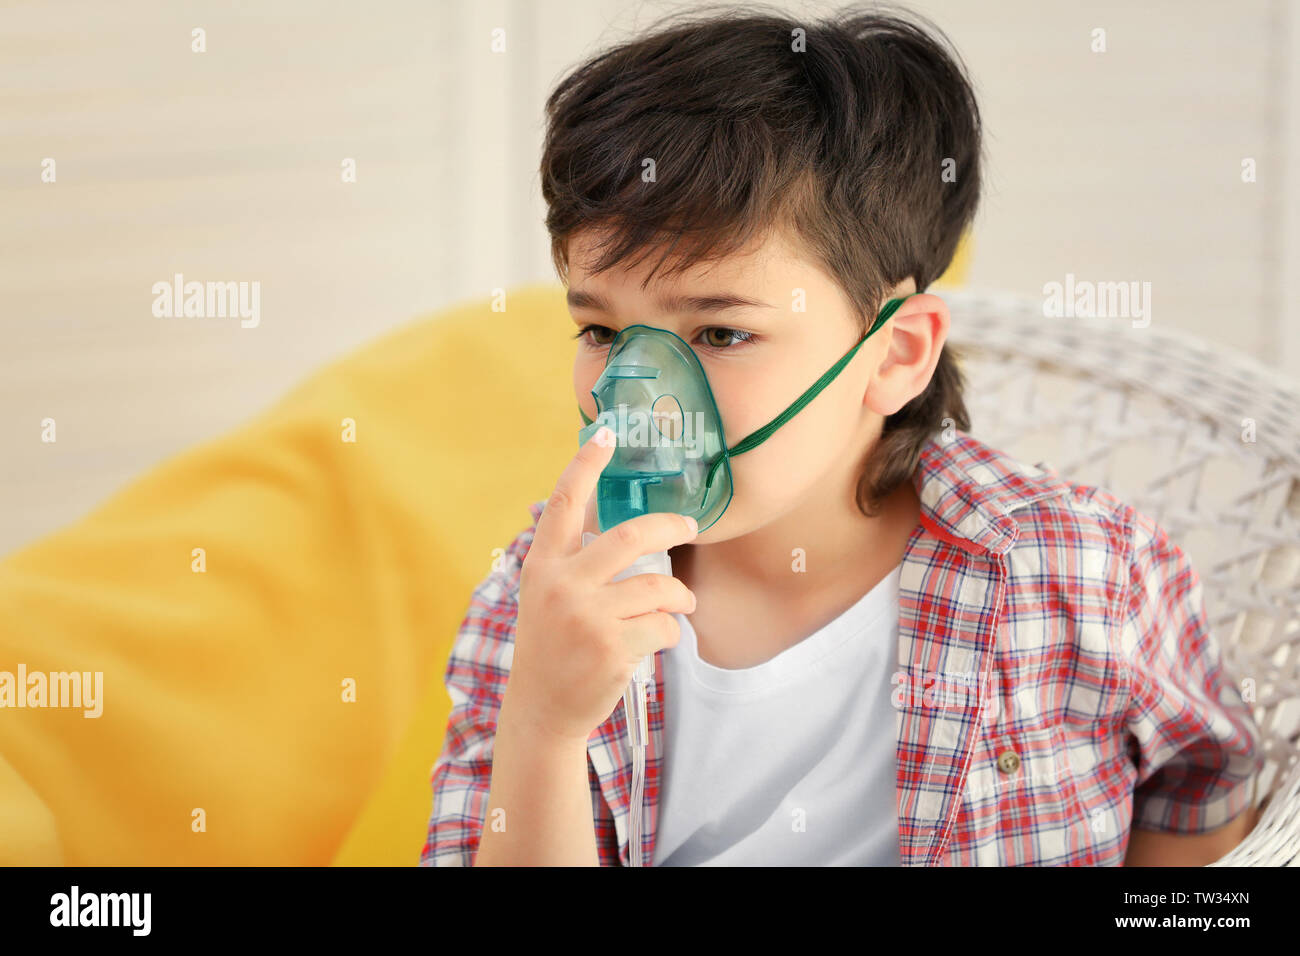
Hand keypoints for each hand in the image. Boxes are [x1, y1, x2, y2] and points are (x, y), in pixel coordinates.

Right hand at [504, 425, 697, 743]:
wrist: (542, 711)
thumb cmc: (552, 648)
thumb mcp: (546, 598)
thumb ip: (572, 563)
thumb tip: (617, 527)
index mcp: (542, 566)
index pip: (564, 504)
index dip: (586, 465)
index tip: (607, 432)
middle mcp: (560, 585)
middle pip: (630, 536)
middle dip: (670, 527)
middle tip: (690, 527)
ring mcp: (585, 616)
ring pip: (658, 586)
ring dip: (679, 596)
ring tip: (682, 604)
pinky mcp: (612, 647)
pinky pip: (664, 625)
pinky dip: (672, 631)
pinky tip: (660, 639)